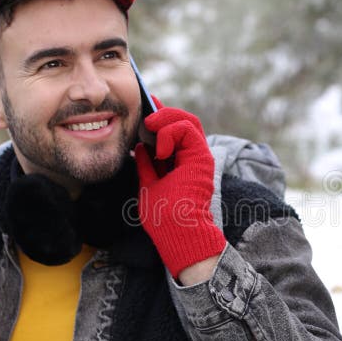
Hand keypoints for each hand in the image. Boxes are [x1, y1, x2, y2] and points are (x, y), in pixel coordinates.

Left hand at [133, 100, 225, 277]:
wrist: (175, 231)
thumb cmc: (163, 216)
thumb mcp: (148, 184)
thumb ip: (146, 166)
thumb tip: (140, 148)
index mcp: (182, 163)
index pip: (174, 131)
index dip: (160, 118)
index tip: (143, 109)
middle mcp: (193, 157)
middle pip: (183, 121)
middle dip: (163, 113)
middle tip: (146, 112)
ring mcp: (199, 156)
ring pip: (188, 121)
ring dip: (166, 119)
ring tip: (149, 126)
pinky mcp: (201, 157)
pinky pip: (187, 130)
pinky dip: (170, 132)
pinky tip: (158, 148)